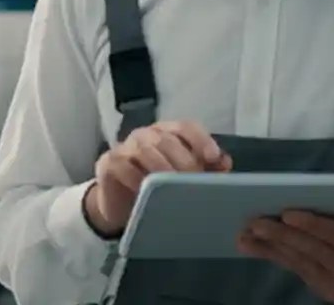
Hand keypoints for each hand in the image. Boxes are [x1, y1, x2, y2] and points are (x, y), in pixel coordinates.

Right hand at [84, 120, 232, 235]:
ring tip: (174, 188)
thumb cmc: (156, 189)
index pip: (186, 126)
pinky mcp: (108, 163)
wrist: (121, 208)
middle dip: (184, 160)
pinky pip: (124, 165)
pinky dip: (137, 178)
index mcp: (167, 133)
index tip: (213, 157)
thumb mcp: (184, 180)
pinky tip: (147, 191)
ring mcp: (125, 147)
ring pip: (146, 149)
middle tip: (194, 181)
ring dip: (162, 169)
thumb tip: (225, 162)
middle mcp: (146, 135)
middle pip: (167, 139)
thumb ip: (205, 170)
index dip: (201, 139)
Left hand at [237, 192, 333, 304]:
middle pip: (312, 250)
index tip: (287, 213)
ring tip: (245, 235)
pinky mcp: (325, 294)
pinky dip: (275, 259)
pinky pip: (297, 272)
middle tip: (255, 219)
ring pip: (299, 263)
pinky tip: (255, 248)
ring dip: (270, 248)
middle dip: (281, 235)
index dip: (312, 225)